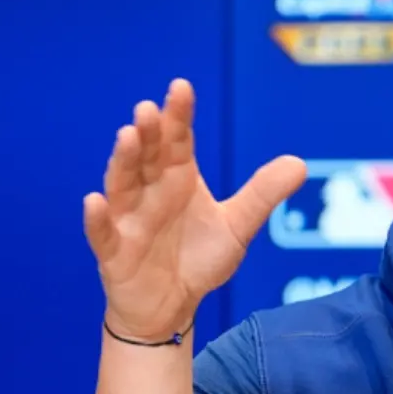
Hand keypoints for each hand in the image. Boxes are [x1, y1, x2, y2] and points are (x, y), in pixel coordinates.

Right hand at [83, 80, 305, 340]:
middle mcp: (150, 191)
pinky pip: (101, 233)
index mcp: (178, 178)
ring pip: (121, 184)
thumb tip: (299, 164)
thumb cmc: (198, 258)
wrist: (172, 305)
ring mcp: (128, 218)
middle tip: (150, 109)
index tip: (182, 88)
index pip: (177, 140)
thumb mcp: (236, 227)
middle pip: (147, 156)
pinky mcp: (114, 251)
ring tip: (127, 137)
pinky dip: (96, 218)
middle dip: (148, 133)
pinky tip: (94, 201)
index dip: (178, 115)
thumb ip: (262, 195)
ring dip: (122, 161)